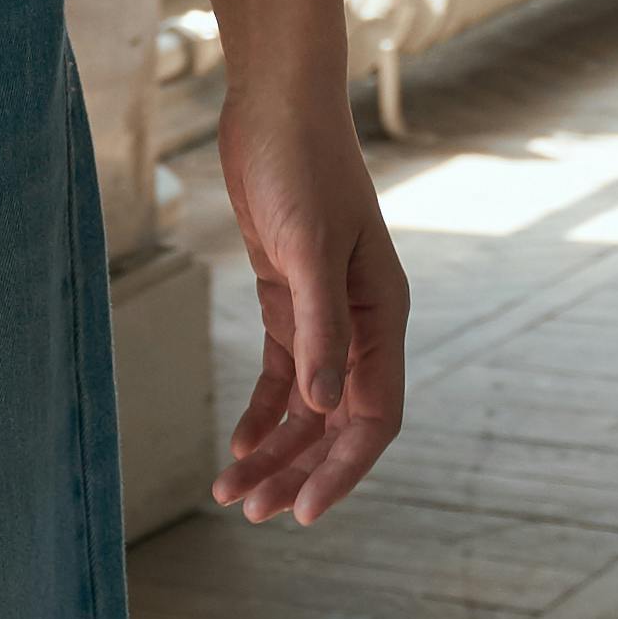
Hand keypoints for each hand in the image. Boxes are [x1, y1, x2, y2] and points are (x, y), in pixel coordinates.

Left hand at [207, 64, 408, 526]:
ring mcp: (324, 310)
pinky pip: (282, 373)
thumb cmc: (301, 166)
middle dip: (301, 470)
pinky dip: (263, 411)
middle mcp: (361, 322)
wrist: (275, 104)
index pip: (374, 416)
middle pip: (338, 421)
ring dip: (277, 450)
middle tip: (255, 514)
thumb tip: (322, 406)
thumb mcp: (308, 249)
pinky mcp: (287, 296)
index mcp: (383, 315)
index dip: (343, 469)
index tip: (305, 514)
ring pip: (307, 404)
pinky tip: (239, 446)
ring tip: (234, 493)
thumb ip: (318, 328)